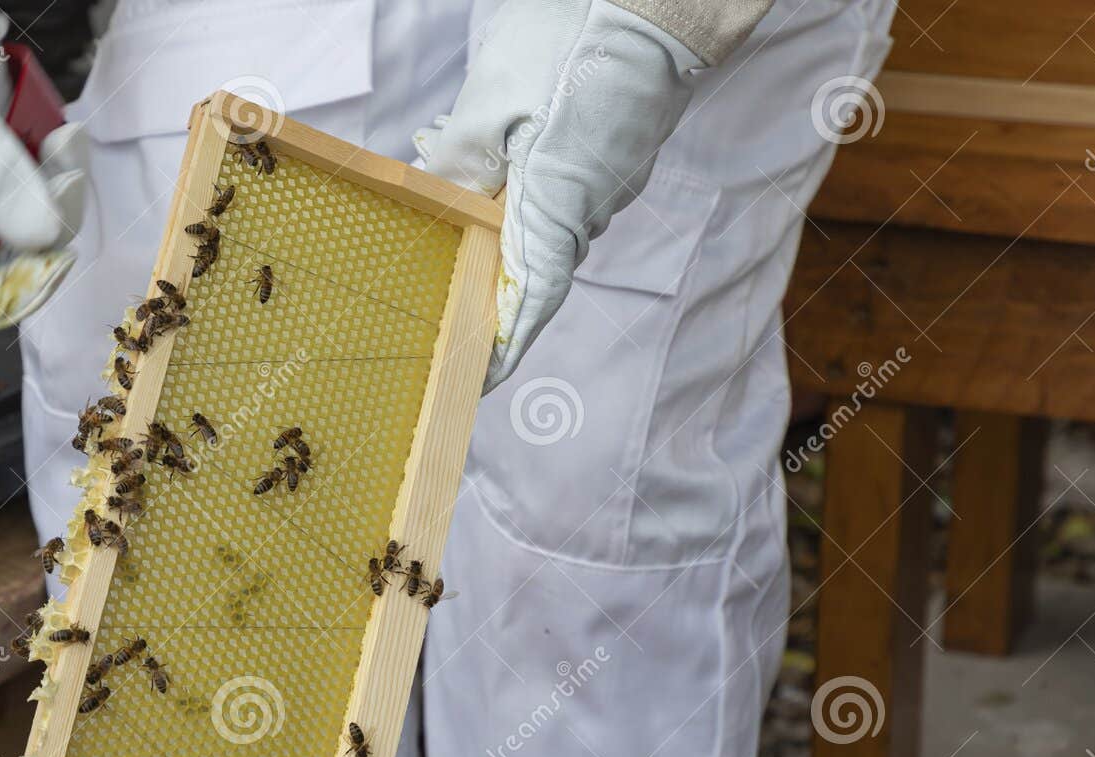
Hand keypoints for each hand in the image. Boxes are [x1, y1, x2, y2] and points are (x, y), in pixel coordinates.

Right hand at [0, 8, 86, 343]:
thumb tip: (44, 243)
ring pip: (48, 238)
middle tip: (57, 171)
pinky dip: (68, 172)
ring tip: (58, 141)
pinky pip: (57, 202)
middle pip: (18, 281)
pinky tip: (61, 138)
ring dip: (66, 190)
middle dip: (51, 235)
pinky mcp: (12, 186)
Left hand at [415, 0, 697, 388]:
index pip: (528, 304)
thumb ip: (459, 161)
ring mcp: (606, 183)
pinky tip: (486, 165)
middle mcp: (588, 209)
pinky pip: (559, 193)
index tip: (474, 381)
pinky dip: (520, 194)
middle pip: (529, 270)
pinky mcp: (611, 156)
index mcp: (557, 211)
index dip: (500, 348)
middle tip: (437, 300)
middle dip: (483, 286)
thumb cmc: (575, 43)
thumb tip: (438, 198)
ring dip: (496, 229)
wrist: (657, 1)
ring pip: (541, 226)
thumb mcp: (492, 102)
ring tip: (447, 211)